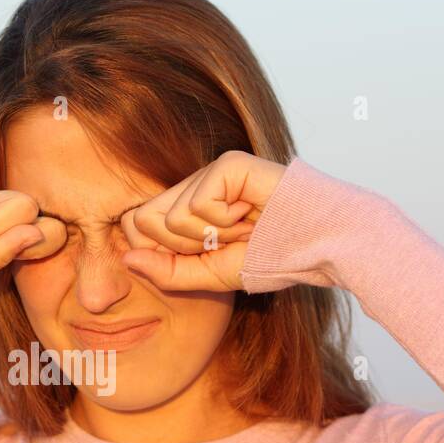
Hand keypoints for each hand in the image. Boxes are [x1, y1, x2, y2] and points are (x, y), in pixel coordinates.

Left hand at [119, 150, 286, 290]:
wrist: (317, 246)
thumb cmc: (269, 258)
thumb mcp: (208, 277)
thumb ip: (166, 272)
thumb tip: (127, 260)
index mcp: (185, 210)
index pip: (136, 229)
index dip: (162, 255)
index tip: (207, 255)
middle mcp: (192, 187)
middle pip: (142, 221)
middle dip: (182, 247)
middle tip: (223, 242)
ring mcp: (208, 173)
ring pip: (170, 218)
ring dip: (211, 237)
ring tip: (244, 227)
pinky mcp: (226, 165)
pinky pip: (197, 206)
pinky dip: (225, 223)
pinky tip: (251, 213)